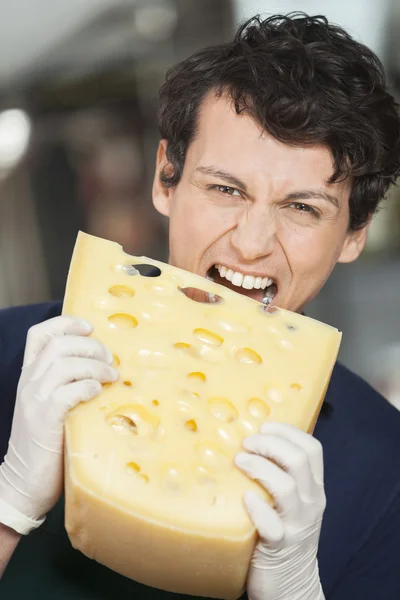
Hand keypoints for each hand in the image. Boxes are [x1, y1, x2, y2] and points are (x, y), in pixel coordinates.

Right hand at [0, 316, 117, 534]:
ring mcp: (35, 400)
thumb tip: (107, 370)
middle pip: (59, 344)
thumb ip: (69, 386)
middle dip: (91, 346)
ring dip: (95, 366)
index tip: (90, 328)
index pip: (40, 335)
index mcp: (30, 377)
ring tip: (111, 377)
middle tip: (110, 360)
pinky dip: (88, 386)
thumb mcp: (52, 407)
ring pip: (65, 363)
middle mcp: (30, 383)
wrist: (23, 483)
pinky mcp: (44, 418)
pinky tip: (98, 393)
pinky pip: (68, 391)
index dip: (66, 324)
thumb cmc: (46, 446)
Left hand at [235, 422, 325, 599]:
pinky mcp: (279, 546)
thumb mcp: (290, 501)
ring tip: (240, 461)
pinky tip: (244, 498)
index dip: (287, 431)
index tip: (263, 425)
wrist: (291, 584)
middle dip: (270, 444)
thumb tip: (248, 441)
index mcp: (314, 488)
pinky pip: (272, 524)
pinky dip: (257, 507)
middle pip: (299, 460)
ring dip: (259, 467)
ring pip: (287, 487)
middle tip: (247, 443)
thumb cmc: (283, 533)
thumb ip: (279, 474)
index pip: (312, 449)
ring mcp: (297, 524)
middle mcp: (311, 503)